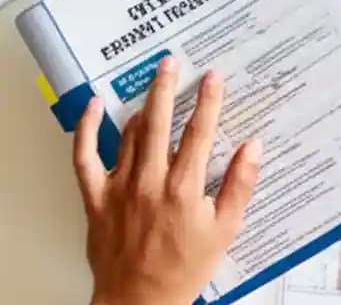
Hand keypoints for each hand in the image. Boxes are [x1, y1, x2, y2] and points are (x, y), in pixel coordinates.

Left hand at [74, 57, 261, 304]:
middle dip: (167, 88)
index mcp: (184, 189)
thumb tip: (253, 147)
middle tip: (172, 62)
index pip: (199, 132)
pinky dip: (86, 129)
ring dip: (142, 105)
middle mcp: (150, 182)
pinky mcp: (96, 198)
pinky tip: (92, 107)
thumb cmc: (184, 267)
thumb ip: (240, 184)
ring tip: (153, 83)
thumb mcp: (226, 228)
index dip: (208, 100)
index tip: (214, 77)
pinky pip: (84, 157)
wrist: (140, 300)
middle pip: (159, 122)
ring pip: (129, 134)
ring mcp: (119, 188)